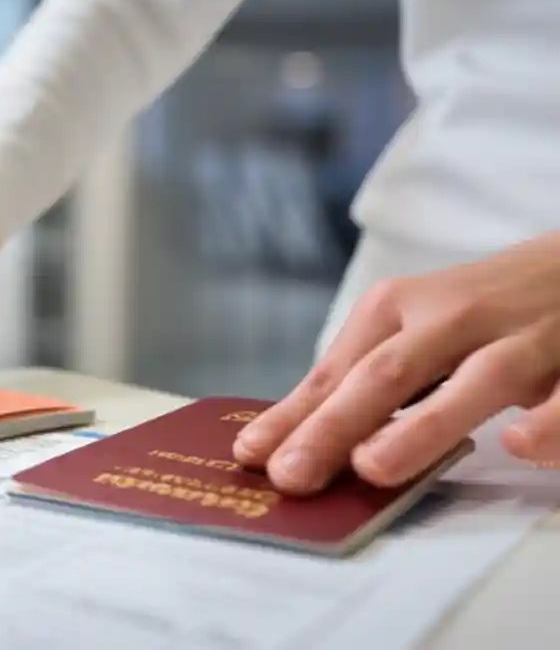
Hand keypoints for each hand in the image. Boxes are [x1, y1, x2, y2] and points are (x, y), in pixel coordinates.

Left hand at [233, 231, 559, 493]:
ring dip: (423, 425)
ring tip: (373, 467)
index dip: (294, 415)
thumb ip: (361, 383)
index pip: (339, 371)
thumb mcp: (410, 331)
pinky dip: (546, 421)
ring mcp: (523, 335)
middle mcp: (454, 316)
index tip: (251, 454)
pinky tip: (515, 446)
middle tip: (292, 474)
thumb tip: (287, 441)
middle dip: (335, 425)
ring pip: (478, 379)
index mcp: (398, 308)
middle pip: (390, 371)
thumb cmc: (477, 311)